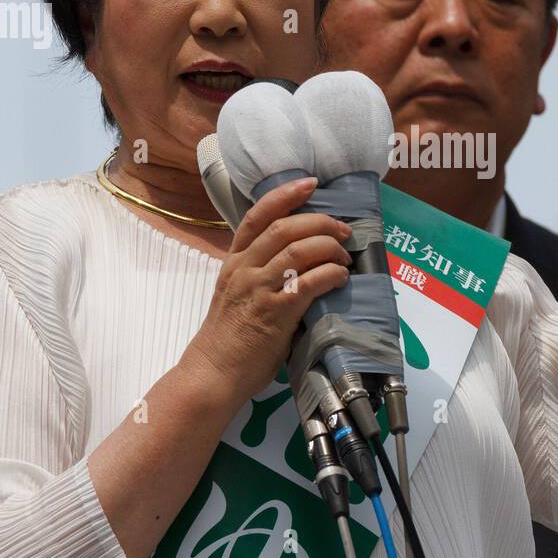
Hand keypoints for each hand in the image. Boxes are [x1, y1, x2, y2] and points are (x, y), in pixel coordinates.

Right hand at [182, 177, 351, 399]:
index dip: (285, 195)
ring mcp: (259, 289)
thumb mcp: (237, 293)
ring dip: (329, 246)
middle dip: (319, 221)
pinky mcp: (275, 312)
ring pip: (298, 250)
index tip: (310, 183)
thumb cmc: (229, 338)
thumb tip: (301, 261)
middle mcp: (244, 269)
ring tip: (345, 254)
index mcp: (234, 262)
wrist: (213, 373)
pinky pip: (309, 282)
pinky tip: (341, 276)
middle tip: (342, 228)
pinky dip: (330, 273)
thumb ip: (262, 273)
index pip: (257, 216)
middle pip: (284, 227)